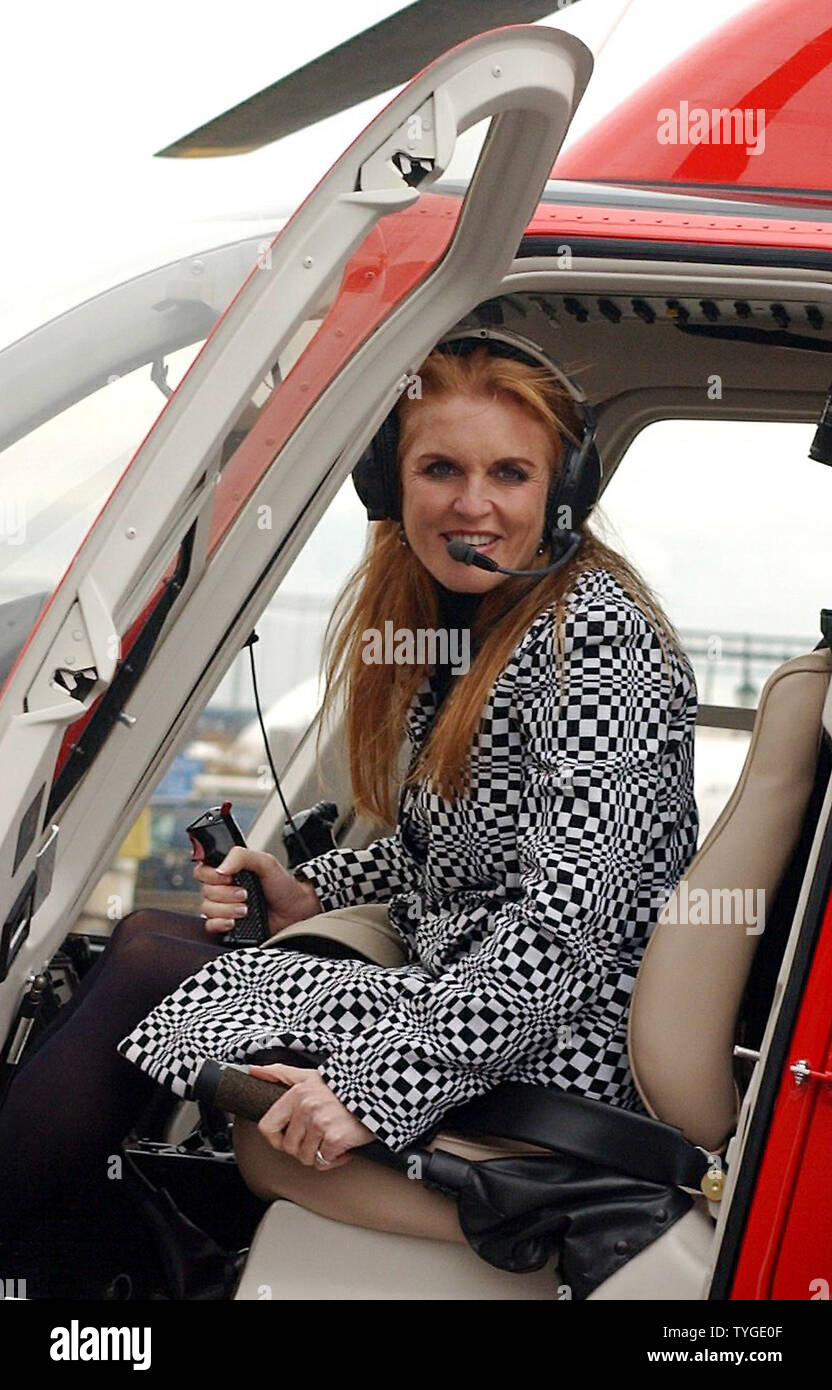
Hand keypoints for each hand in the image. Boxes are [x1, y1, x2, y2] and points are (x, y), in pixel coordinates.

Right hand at [193, 849, 320, 936]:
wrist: (295, 910)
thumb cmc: (282, 885)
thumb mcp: (265, 862)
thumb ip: (241, 856)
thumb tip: (220, 869)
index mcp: (229, 870)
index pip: (202, 871)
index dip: (211, 875)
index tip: (228, 877)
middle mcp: (223, 888)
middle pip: (205, 891)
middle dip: (226, 894)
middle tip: (245, 894)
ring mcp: (224, 907)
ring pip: (207, 909)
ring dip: (227, 909)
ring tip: (246, 909)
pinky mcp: (227, 925)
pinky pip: (209, 925)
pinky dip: (220, 924)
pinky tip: (234, 922)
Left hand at [248, 1062, 374, 1167]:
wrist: (377, 1092)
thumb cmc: (343, 1086)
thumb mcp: (309, 1075)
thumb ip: (280, 1073)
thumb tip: (253, 1070)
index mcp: (296, 1094)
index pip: (267, 1127)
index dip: (276, 1138)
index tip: (289, 1137)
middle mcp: (306, 1108)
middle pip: (288, 1147)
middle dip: (303, 1147)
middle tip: (319, 1136)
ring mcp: (321, 1124)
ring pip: (306, 1158)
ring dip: (320, 1153)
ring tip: (332, 1137)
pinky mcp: (336, 1138)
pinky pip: (324, 1162)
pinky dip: (335, 1158)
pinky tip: (343, 1145)